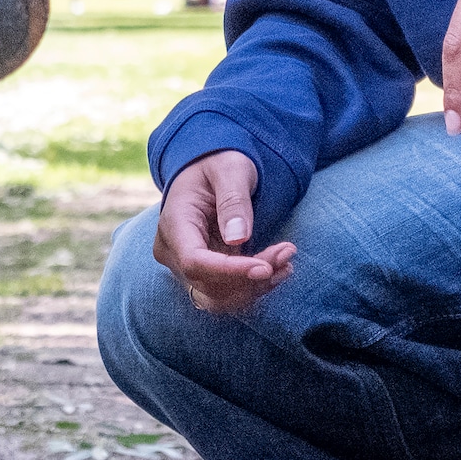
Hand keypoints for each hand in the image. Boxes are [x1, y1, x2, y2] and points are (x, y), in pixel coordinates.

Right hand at [153, 150, 295, 315]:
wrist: (209, 170)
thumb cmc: (219, 163)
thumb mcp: (229, 170)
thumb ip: (233, 201)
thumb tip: (238, 240)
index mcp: (173, 223)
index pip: (195, 262)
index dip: (230, 271)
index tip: (265, 267)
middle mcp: (172, 251)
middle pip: (209, 283)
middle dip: (252, 276)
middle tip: (288, 252)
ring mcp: (185, 266)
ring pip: (219, 296)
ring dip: (256, 287)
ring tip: (287, 262)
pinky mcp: (203, 273)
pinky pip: (226, 293)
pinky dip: (253, 287)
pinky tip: (278, 270)